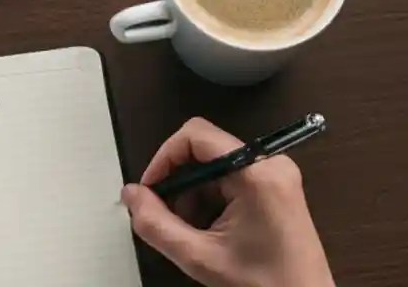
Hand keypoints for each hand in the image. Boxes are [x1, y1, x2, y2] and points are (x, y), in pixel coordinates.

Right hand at [121, 118, 334, 286]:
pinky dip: (211, 200)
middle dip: (179, 182)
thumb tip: (130, 194)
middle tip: (167, 217)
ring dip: (193, 194)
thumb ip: (156, 224)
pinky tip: (209, 231)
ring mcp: (277, 175)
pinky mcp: (277, 188)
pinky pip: (231, 179)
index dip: (164, 157)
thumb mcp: (199, 258)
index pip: (196, 135)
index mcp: (257, 172)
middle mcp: (270, 163)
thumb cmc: (261, 284)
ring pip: (215, 166)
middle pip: (205, 150)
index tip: (150, 191)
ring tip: (190, 231)